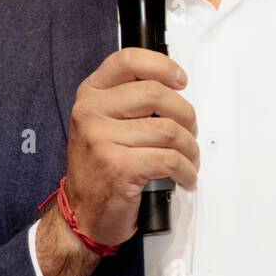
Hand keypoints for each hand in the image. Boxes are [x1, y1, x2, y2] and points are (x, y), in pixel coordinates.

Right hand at [37, 47, 195, 275]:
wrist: (83, 215)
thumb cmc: (102, 166)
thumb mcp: (105, 123)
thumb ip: (130, 100)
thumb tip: (175, 87)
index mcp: (90, 94)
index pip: (128, 60)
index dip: (162, 65)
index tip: (181, 80)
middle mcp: (90, 112)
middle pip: (156, 93)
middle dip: (186, 114)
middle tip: (191, 131)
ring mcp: (101, 140)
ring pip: (168, 130)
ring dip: (190, 148)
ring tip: (190, 158)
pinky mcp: (118, 167)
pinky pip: (169, 159)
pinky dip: (186, 169)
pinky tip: (185, 176)